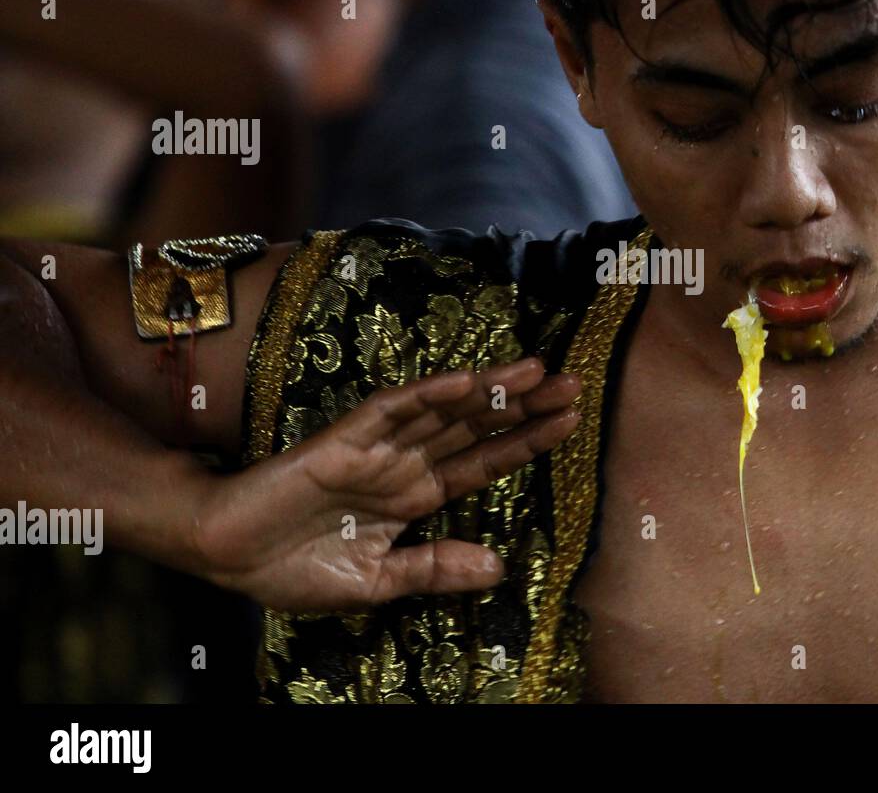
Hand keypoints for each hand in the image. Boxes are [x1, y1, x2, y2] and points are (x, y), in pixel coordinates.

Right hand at [191, 357, 580, 611]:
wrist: (226, 556)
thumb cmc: (292, 569)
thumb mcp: (377, 584)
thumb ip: (435, 570)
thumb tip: (498, 568)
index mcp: (415, 497)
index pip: (483, 462)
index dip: (525, 441)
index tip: (570, 422)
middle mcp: (404, 466)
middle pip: (475, 427)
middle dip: (524, 405)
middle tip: (574, 383)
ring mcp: (377, 449)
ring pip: (444, 410)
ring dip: (490, 389)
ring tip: (538, 370)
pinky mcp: (343, 440)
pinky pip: (392, 412)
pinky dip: (428, 395)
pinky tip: (466, 382)